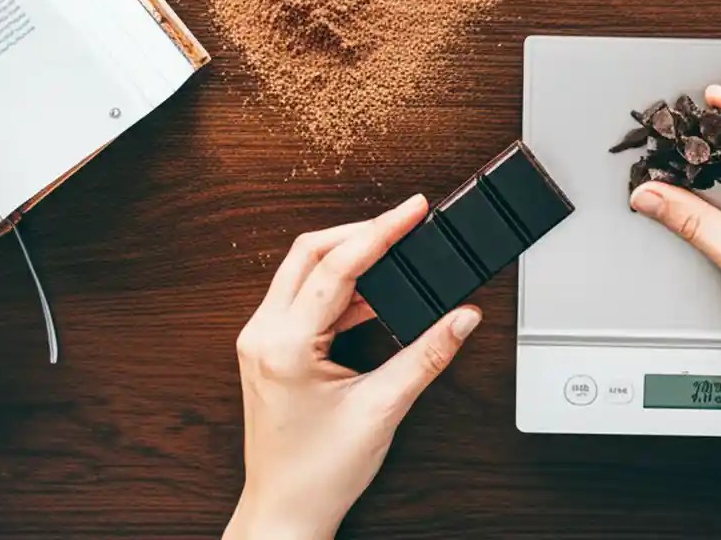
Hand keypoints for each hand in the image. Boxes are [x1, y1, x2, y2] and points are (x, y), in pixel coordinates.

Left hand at [225, 195, 481, 539]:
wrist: (285, 511)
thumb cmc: (317, 473)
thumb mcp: (382, 408)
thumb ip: (426, 355)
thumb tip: (461, 317)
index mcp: (283, 345)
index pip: (337, 266)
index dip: (381, 231)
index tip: (412, 210)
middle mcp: (262, 335)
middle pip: (310, 252)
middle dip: (361, 232)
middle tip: (405, 221)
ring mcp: (259, 340)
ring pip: (303, 271)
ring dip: (349, 257)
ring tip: (396, 253)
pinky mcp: (268, 348)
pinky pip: (302, 297)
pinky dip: (339, 287)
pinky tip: (373, 295)